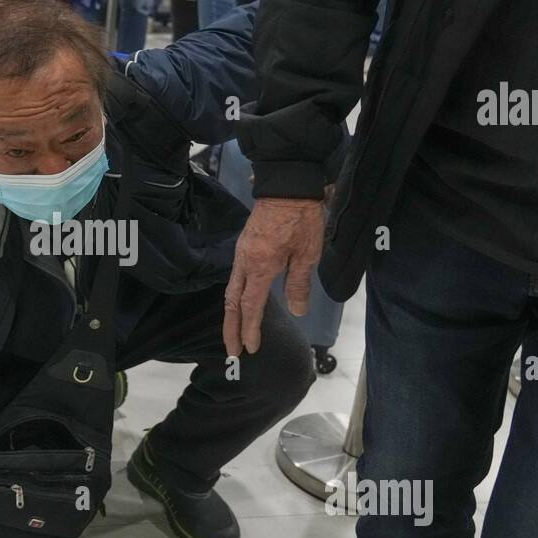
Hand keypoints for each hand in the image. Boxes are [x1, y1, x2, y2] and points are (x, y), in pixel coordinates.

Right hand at [224, 197, 324, 355]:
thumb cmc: (301, 219)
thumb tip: (297, 311)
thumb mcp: (307, 254)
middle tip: (232, 352)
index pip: (250, 307)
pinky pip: (235, 277)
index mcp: (260, 268)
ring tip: (234, 332)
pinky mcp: (244, 246)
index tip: (250, 348)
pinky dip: (235, 297)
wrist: (287, 186)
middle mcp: (245, 263)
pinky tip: (241, 303)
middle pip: (231, 303)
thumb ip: (299, 285)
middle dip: (230, 329)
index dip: (250, 330)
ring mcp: (241, 253)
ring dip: (231, 314)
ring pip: (230, 290)